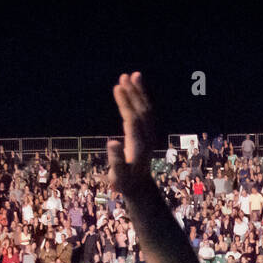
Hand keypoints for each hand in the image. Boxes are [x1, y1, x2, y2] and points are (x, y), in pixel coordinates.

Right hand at [107, 72, 155, 193]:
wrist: (139, 187)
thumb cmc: (124, 182)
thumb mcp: (118, 175)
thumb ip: (116, 160)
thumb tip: (112, 142)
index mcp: (138, 146)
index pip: (132, 120)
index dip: (126, 104)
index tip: (118, 87)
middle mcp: (147, 138)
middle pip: (142, 112)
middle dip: (133, 93)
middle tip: (124, 76)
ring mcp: (149, 135)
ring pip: (146, 111)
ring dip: (139, 93)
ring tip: (132, 75)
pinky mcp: (148, 134)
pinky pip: (146, 113)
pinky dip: (141, 99)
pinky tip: (135, 89)